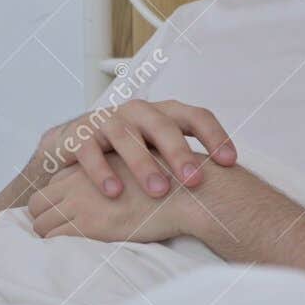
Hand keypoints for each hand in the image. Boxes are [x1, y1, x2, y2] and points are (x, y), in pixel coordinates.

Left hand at [27, 158, 192, 242]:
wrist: (190, 194)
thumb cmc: (175, 185)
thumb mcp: (140, 167)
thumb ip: (118, 173)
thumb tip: (112, 193)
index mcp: (93, 164)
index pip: (53, 184)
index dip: (56, 201)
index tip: (67, 215)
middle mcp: (80, 180)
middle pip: (38, 202)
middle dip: (43, 218)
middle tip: (57, 233)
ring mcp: (82, 202)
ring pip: (41, 222)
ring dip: (48, 234)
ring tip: (64, 246)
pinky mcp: (89, 224)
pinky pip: (54, 237)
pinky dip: (56, 245)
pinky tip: (71, 251)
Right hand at [32, 99, 237, 200]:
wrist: (71, 145)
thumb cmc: (127, 151)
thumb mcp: (158, 150)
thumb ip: (187, 159)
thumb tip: (233, 180)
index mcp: (164, 113)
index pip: (196, 116)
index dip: (215, 136)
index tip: (231, 162)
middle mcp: (138, 112)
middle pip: (163, 126)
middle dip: (180, 153)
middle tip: (195, 181)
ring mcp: (107, 121)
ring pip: (127, 137)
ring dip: (144, 164)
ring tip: (159, 192)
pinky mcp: (78, 135)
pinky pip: (90, 151)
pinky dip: (101, 171)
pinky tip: (114, 192)